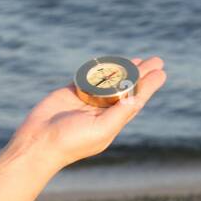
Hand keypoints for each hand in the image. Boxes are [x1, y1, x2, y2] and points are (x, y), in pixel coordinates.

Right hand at [7, 56, 166, 169]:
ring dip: (124, 69)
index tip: (161, 73)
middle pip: (126, 87)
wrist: (38, 141)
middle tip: (157, 60)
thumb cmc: (71, 141)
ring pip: (110, 80)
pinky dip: (100, 69)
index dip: (149, 86)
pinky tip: (111, 61)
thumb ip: (119, 114)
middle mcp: (103, 110)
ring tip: (140, 58)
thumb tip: (137, 99)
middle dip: (141, 74)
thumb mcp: (100, 130)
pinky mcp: (72, 92)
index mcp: (113, 121)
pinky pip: (89, 77)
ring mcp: (87, 100)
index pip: (135, 99)